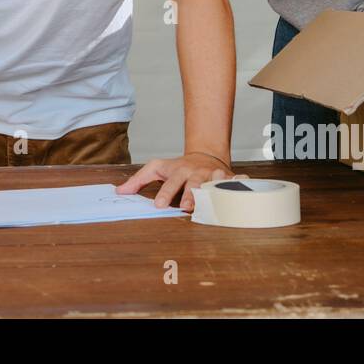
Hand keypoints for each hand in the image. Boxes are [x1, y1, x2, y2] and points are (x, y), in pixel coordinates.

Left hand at [115, 151, 231, 210]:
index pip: (170, 183)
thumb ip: (138, 180)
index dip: (165, 193)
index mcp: (179, 171)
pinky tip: (244, 186)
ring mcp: (213, 175)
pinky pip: (237, 180)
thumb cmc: (178, 167)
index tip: (159, 205)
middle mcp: (197, 172)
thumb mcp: (157, 168)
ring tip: (213, 201)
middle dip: (191, 194)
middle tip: (186, 207)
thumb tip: (119, 191)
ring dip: (214, 191)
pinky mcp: (228, 178)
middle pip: (193, 183)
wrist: (204, 156)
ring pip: (215, 183)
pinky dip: (241, 182)